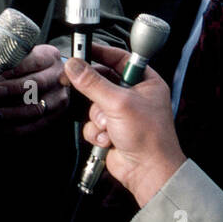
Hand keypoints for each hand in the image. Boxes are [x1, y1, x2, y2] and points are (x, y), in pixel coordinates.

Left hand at [0, 43, 68, 133]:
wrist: (58, 79)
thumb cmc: (36, 67)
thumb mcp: (28, 55)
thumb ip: (12, 61)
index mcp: (50, 57)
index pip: (35, 61)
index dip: (16, 69)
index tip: (0, 73)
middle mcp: (58, 77)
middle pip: (37, 84)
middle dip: (13, 89)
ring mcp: (58, 97)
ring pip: (36, 108)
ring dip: (13, 112)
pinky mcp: (56, 115)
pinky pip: (35, 125)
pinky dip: (17, 128)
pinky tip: (4, 126)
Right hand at [61, 43, 185, 206]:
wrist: (148, 172)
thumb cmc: (149, 137)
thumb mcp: (119, 102)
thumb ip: (93, 83)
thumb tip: (75, 66)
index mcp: (145, 82)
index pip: (120, 58)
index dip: (100, 53)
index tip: (82, 49)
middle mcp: (134, 96)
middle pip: (102, 82)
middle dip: (93, 93)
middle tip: (73, 82)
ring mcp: (122, 114)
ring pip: (93, 105)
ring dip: (97, 117)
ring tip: (109, 126)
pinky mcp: (111, 130)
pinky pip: (92, 124)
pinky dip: (96, 132)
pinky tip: (108, 140)